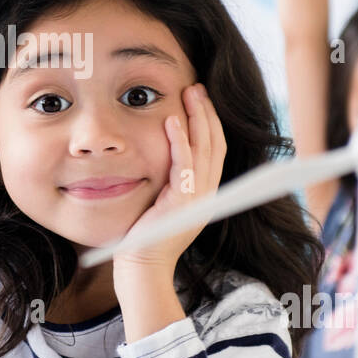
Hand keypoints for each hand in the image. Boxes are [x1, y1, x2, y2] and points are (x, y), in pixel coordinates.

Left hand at [113, 84, 226, 285]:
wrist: (142, 269)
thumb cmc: (146, 239)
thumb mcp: (165, 205)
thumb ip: (172, 183)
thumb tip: (168, 157)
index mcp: (205, 194)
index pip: (216, 151)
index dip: (211, 124)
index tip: (202, 101)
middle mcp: (207, 195)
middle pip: (215, 144)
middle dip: (207, 113)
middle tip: (198, 88)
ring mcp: (197, 200)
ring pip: (205, 149)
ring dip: (198, 118)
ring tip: (190, 94)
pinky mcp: (182, 204)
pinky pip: (184, 164)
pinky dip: (180, 140)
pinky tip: (172, 120)